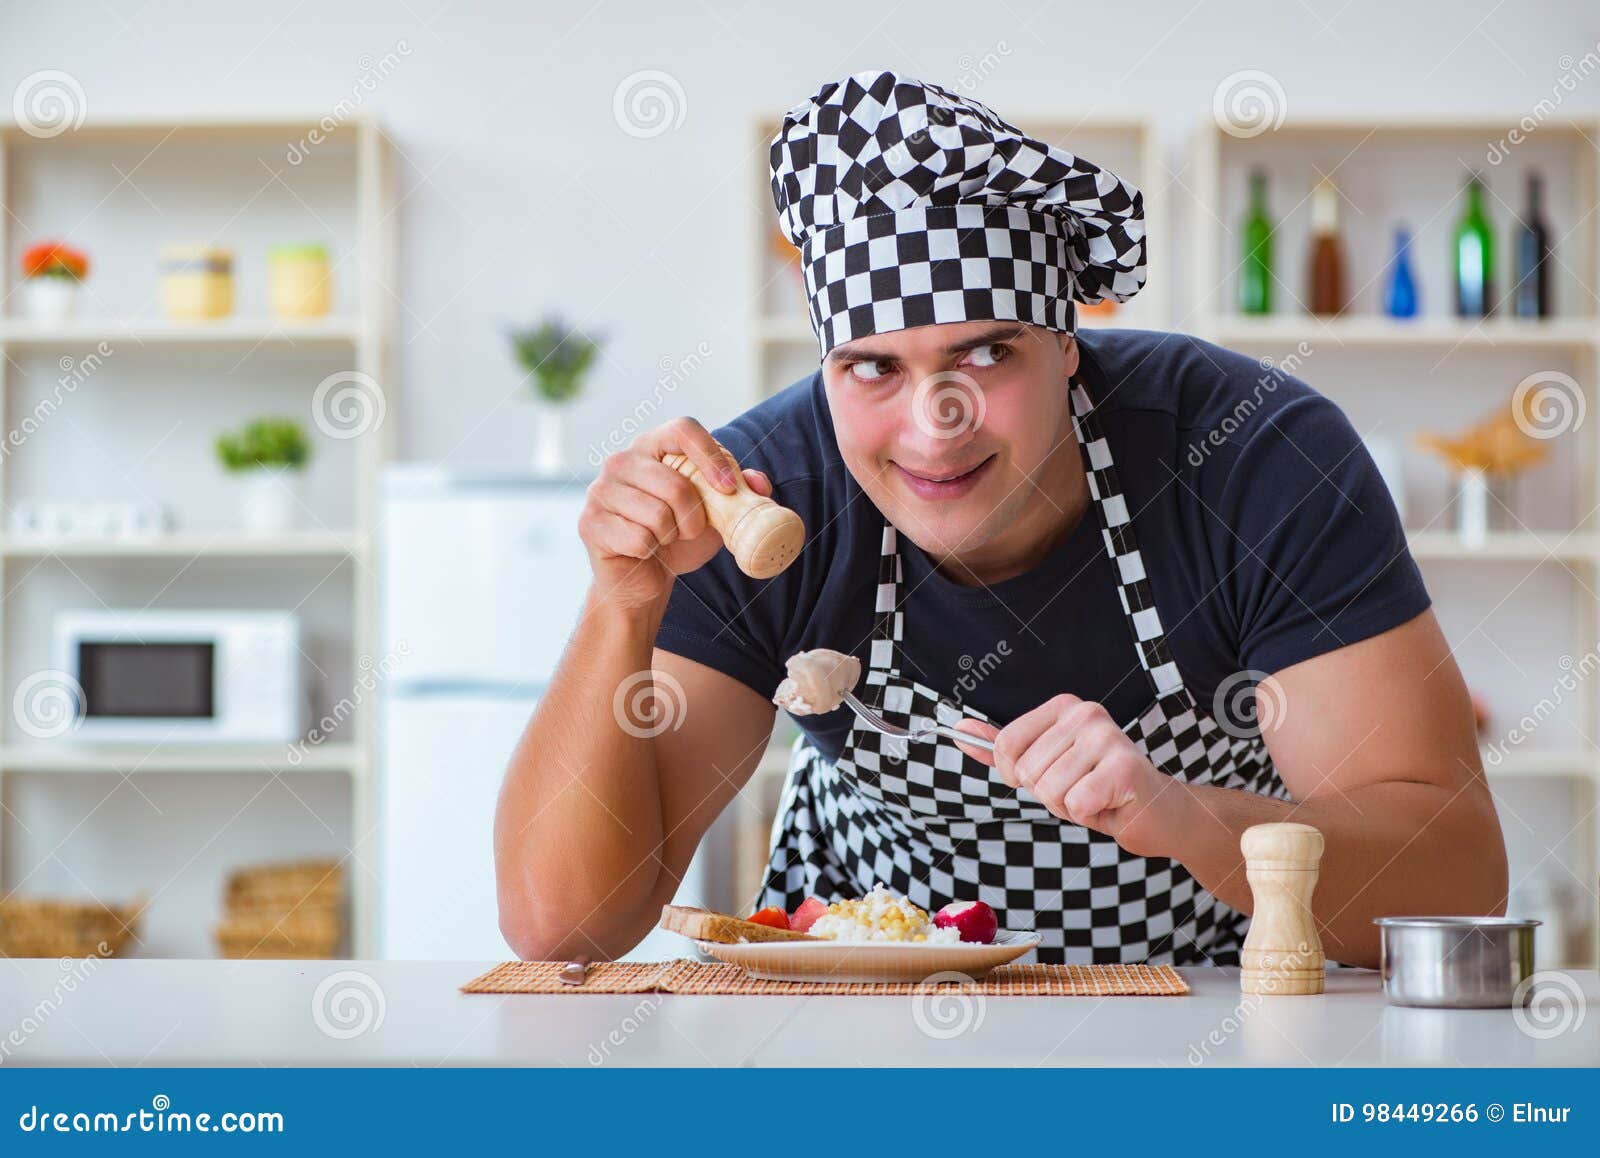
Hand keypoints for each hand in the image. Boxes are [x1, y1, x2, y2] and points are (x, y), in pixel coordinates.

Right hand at [579, 417, 772, 610]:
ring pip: (657, 515)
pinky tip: (643, 551)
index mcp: (652, 447)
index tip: (729, 487)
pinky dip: (651, 552)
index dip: (710, 455)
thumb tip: (759, 481)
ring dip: (671, 536)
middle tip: (691, 529)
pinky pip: (639, 539)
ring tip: (664, 539)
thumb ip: (741, 495)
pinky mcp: (589, 522)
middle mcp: (621, 461)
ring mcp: (600, 490)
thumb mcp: (716, 516)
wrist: (643, 579)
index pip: (683, 430)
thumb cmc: (678, 539)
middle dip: (695, 517)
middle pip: (676, 483)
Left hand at [953, 694, 1186, 856]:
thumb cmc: (1098, 789)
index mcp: (1063, 707)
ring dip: (1070, 807)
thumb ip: (1003, 749)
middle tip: (1081, 790)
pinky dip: (1089, 816)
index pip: (1006, 745)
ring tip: (1096, 797)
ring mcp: (1106, 738)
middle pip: (1028, 771)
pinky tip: (1110, 805)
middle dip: (1049, 795)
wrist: (1157, 812)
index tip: (1043, 777)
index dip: (1016, 775)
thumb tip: (959, 731)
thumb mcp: (1045, 766)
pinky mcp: (1124, 768)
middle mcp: (1085, 713)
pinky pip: (1076, 804)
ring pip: (1050, 791)